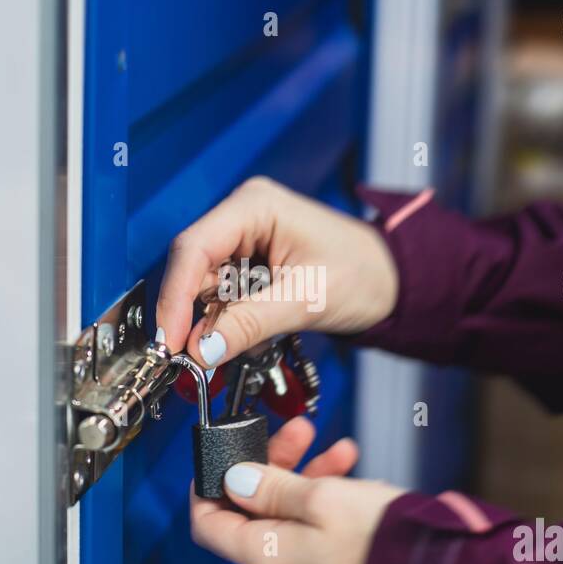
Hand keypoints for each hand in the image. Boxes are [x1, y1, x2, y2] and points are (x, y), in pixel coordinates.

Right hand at [157, 177, 397, 367]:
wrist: (392, 281)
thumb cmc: (364, 272)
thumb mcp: (305, 300)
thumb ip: (250, 323)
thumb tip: (201, 349)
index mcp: (254, 206)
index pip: (194, 248)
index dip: (175, 296)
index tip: (170, 340)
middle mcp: (242, 217)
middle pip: (192, 268)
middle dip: (189, 315)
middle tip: (188, 358)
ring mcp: (244, 240)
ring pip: (203, 287)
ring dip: (208, 324)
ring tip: (223, 351)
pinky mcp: (248, 264)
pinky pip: (221, 297)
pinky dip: (225, 324)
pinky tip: (238, 340)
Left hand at [190, 416, 404, 563]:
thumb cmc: (384, 541)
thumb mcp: (322, 496)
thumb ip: (272, 486)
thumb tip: (236, 480)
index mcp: (267, 557)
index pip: (209, 526)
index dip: (207, 488)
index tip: (220, 458)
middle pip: (255, 513)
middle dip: (274, 466)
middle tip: (298, 432)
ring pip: (292, 517)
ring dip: (309, 476)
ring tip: (339, 450)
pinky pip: (320, 532)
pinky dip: (330, 500)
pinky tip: (355, 477)